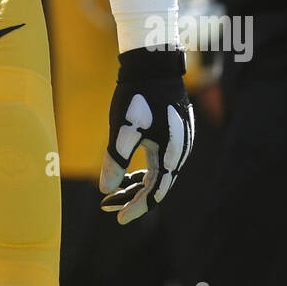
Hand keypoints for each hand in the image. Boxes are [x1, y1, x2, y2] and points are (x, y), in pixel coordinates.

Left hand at [100, 45, 193, 224]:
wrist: (153, 65)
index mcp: (170, 154)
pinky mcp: (175, 133)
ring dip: (137, 185)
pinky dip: (145, 170)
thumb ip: (115, 160)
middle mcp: (180, 152)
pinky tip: (129, 173)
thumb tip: (106, 190)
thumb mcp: (122, 129)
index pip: (155, 192)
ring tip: (115, 193)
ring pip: (159, 173)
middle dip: (133, 198)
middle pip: (157, 185)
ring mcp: (180, 142)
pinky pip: (161, 160)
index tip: (119, 219)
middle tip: (108, 207)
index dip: (137, 208)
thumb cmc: (137, 97)